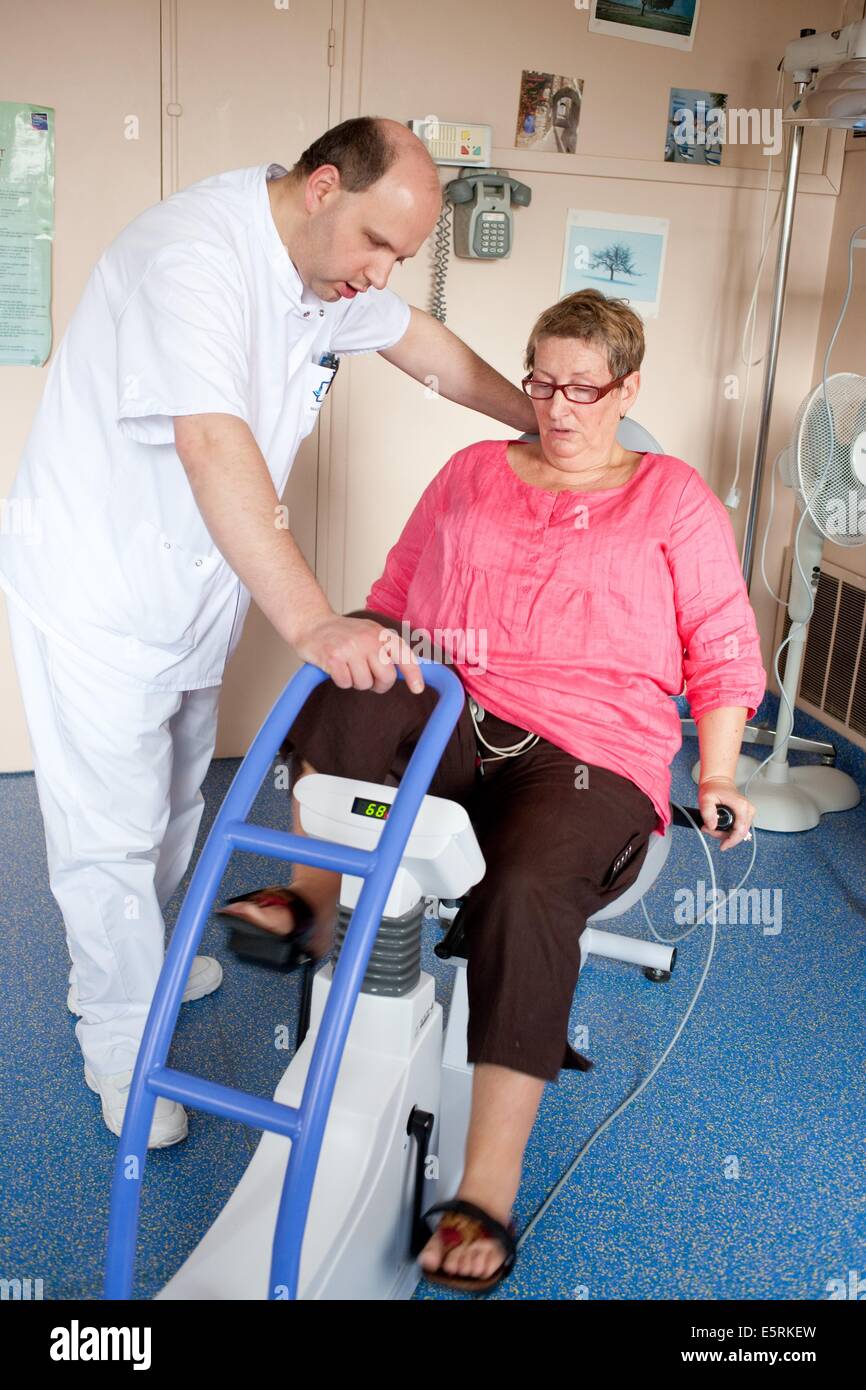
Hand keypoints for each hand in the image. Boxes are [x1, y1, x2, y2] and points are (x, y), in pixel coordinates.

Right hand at [291, 613, 424, 694]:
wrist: (312, 624)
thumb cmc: (343, 634)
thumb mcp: (369, 633)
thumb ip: (387, 650)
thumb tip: (405, 673)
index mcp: (380, 633)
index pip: (404, 655)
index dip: (413, 674)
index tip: (417, 688)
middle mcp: (368, 638)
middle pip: (386, 677)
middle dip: (379, 685)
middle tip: (369, 679)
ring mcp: (350, 647)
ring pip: (364, 683)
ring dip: (356, 682)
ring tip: (348, 668)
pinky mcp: (333, 657)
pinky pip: (345, 683)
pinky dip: (341, 681)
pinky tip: (336, 668)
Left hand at [698, 776, 754, 850]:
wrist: (718, 782)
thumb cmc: (713, 788)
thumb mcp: (706, 798)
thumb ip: (708, 812)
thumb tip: (712, 826)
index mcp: (741, 806)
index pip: (740, 830)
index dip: (731, 841)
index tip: (723, 846)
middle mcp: (748, 810)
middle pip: (739, 833)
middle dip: (723, 836)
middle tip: (708, 829)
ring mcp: (748, 813)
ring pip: (739, 832)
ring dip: (724, 833)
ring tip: (710, 825)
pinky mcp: (745, 815)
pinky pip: (738, 829)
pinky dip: (727, 830)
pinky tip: (717, 825)